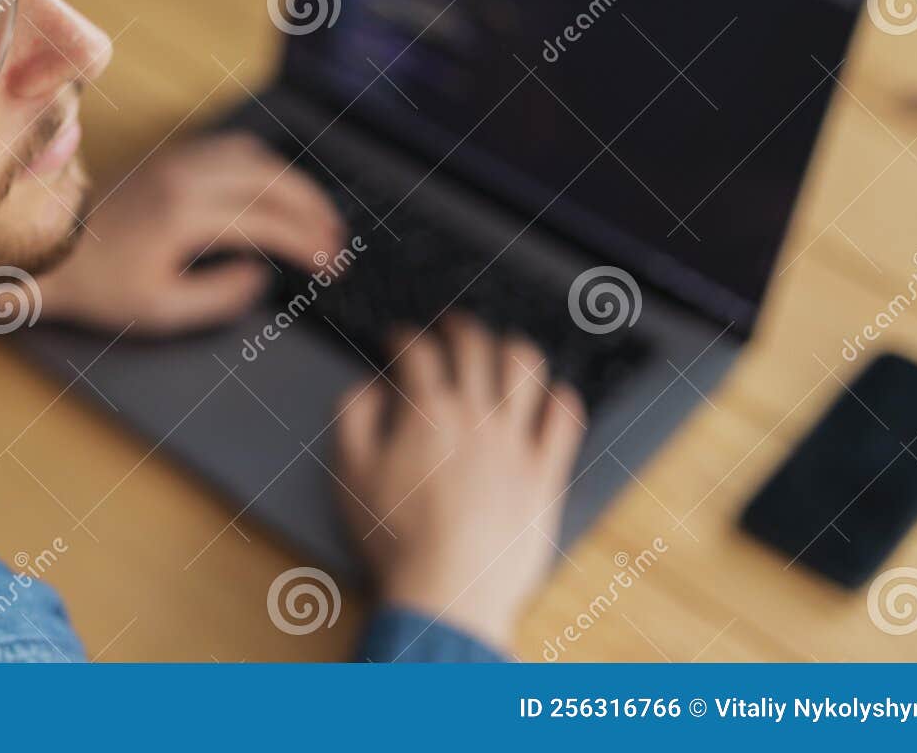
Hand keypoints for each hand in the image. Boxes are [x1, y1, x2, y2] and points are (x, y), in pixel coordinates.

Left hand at [36, 132, 347, 335]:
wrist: (48, 253)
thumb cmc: (100, 288)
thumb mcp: (161, 311)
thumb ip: (220, 296)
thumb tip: (261, 274)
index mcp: (183, 214)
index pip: (267, 220)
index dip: (308, 241)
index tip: (331, 264)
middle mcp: (184, 176)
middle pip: (271, 179)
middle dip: (313, 209)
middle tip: (336, 241)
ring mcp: (177, 160)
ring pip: (256, 155)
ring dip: (293, 184)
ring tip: (317, 217)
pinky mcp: (170, 157)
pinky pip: (233, 148)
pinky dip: (267, 167)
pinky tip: (278, 191)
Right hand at [334, 313, 585, 648]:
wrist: (449, 590)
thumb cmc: (395, 537)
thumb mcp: (351, 474)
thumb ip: (353, 419)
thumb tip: (366, 389)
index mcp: (428, 411)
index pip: (418, 351)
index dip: (404, 337)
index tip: (397, 340)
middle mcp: (477, 415)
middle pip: (474, 347)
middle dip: (459, 327)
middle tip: (450, 326)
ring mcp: (517, 442)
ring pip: (526, 370)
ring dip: (513, 349)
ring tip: (505, 348)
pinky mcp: (546, 474)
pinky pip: (565, 422)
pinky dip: (561, 400)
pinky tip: (556, 396)